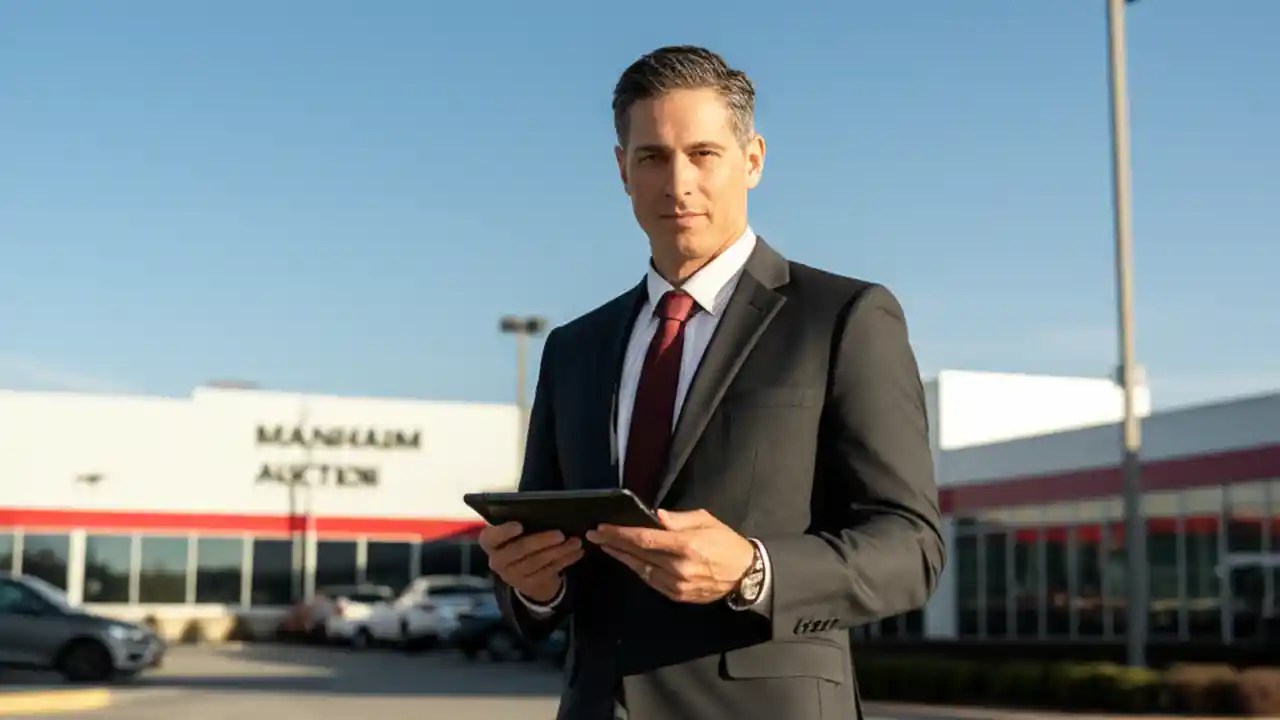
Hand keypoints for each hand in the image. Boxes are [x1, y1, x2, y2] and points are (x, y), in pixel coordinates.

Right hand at [480, 522, 584, 602]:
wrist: (524, 571)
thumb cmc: (520, 539)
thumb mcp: (516, 532)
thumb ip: (523, 522)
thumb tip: (546, 510)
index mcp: (490, 543)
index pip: (490, 537)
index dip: (504, 532)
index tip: (519, 525)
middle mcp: (497, 561)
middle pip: (518, 551)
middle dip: (540, 541)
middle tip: (560, 534)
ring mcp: (512, 576)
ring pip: (537, 563)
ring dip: (559, 551)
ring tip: (575, 541)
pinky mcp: (529, 586)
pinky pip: (549, 571)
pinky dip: (565, 560)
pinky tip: (577, 552)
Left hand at [585, 508, 754, 603]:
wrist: (746, 575)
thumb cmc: (726, 543)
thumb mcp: (707, 521)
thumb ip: (679, 519)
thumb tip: (655, 516)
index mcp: (686, 545)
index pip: (645, 539)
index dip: (621, 534)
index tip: (603, 527)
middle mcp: (678, 568)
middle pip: (638, 555)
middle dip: (614, 544)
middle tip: (594, 535)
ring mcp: (677, 585)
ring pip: (641, 570)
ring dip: (621, 558)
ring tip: (606, 547)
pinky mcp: (677, 596)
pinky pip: (651, 581)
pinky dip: (638, 570)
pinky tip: (627, 560)